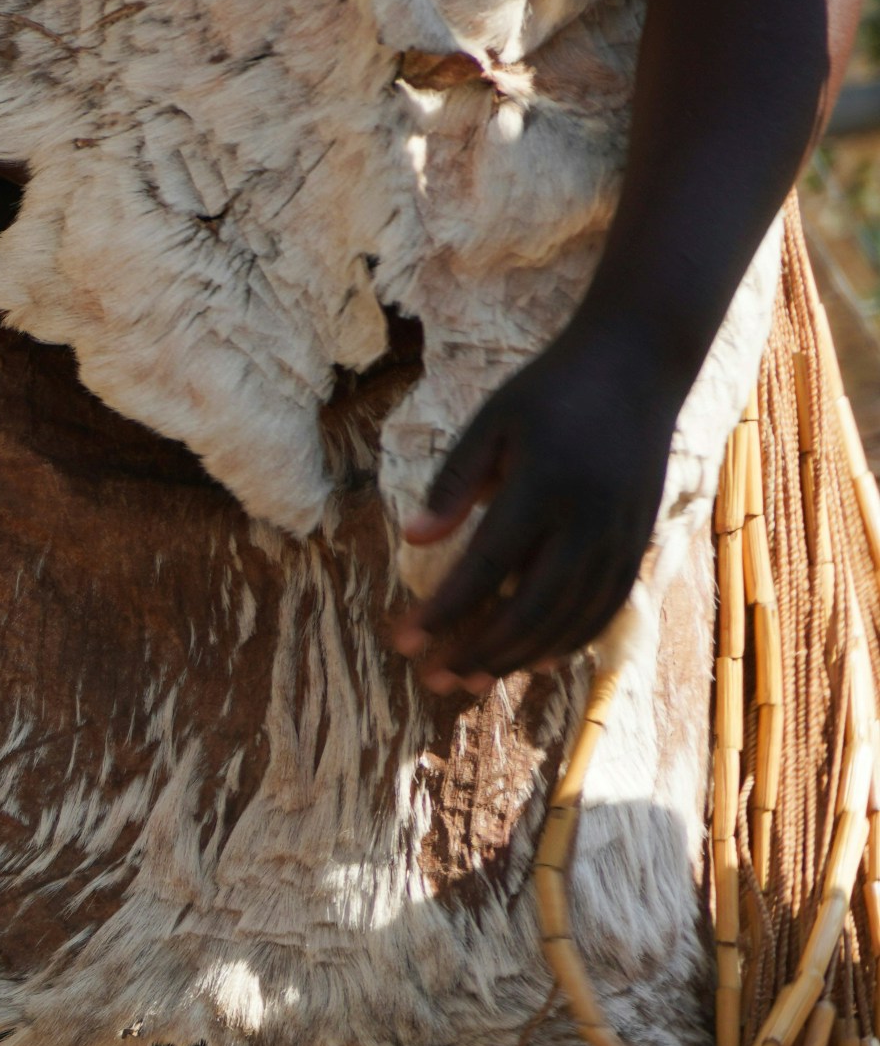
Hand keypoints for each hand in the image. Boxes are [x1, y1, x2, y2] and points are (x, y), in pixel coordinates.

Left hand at [391, 326, 683, 691]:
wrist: (639, 364)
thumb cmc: (551, 391)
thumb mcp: (491, 423)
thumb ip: (453, 484)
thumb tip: (411, 539)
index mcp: (545, 485)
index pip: (484, 567)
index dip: (444, 611)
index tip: (405, 641)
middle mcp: (590, 517)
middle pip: (530, 606)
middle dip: (478, 650)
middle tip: (434, 679)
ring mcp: (622, 533)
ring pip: (571, 617)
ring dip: (519, 656)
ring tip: (472, 681)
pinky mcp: (641, 539)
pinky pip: (606, 606)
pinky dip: (569, 641)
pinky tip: (533, 661)